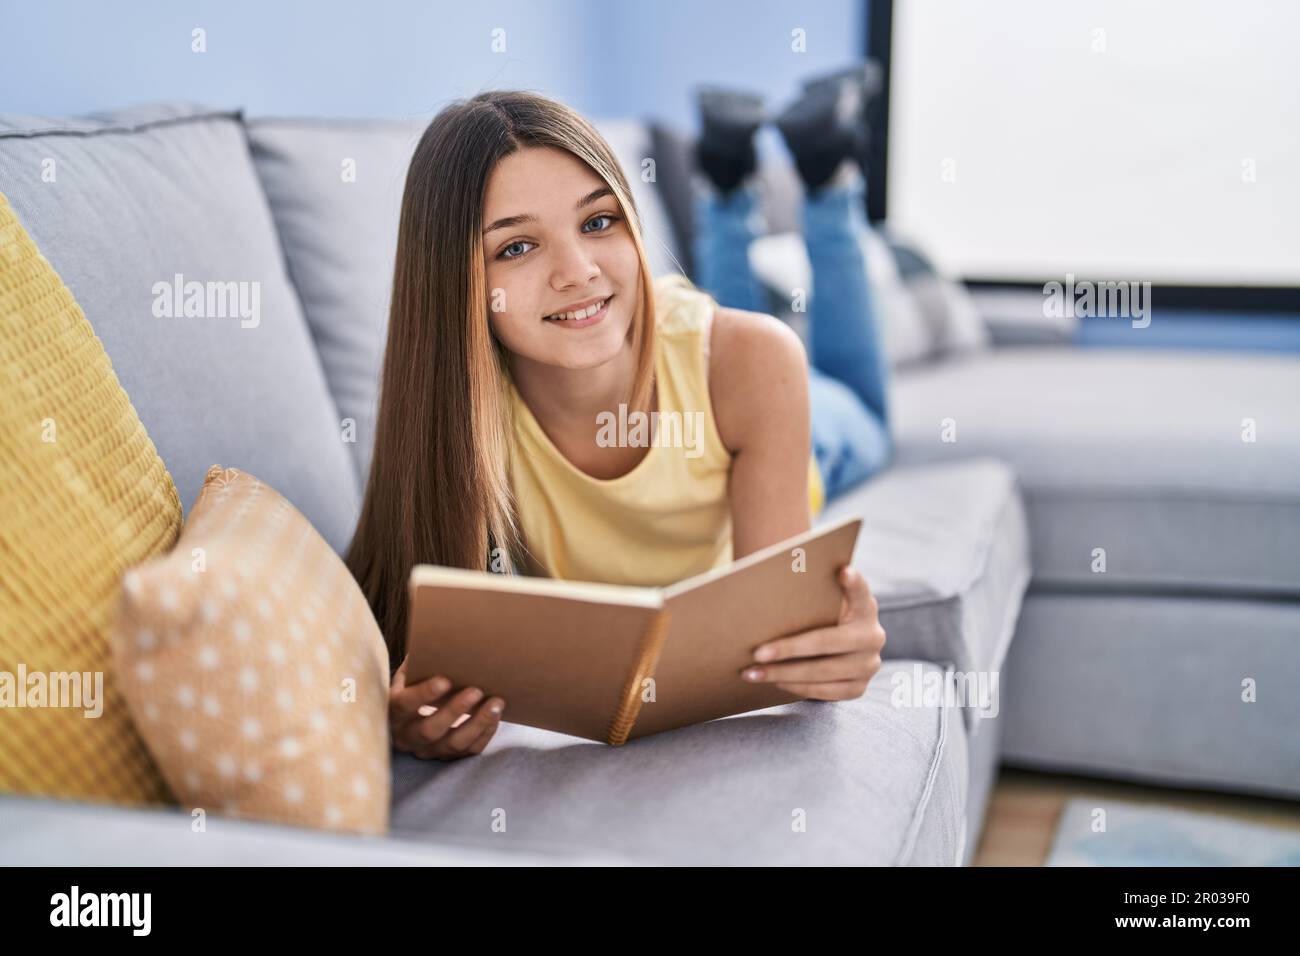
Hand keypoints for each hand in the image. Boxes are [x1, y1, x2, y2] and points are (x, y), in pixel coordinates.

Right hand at [389, 656, 505, 759]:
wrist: (409, 716)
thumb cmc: (412, 686)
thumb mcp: (408, 675)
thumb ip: (418, 664)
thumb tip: (438, 642)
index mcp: (393, 711)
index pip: (404, 705)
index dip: (424, 694)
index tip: (445, 680)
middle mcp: (407, 736)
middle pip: (430, 730)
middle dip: (455, 710)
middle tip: (476, 690)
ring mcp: (427, 750)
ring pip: (453, 744)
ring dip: (478, 723)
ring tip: (496, 703)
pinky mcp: (446, 756)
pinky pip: (468, 751)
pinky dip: (485, 733)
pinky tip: (495, 716)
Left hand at [741, 564, 885, 699]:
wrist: (841, 649)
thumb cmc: (822, 616)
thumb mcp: (824, 600)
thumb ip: (810, 589)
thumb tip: (774, 571)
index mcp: (865, 607)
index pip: (860, 591)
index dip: (853, 582)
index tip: (843, 572)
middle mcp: (873, 636)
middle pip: (827, 642)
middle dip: (788, 649)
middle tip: (757, 653)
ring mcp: (869, 664)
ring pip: (822, 672)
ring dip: (784, 674)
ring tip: (753, 672)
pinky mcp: (859, 687)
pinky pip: (825, 692)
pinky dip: (797, 688)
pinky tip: (774, 682)